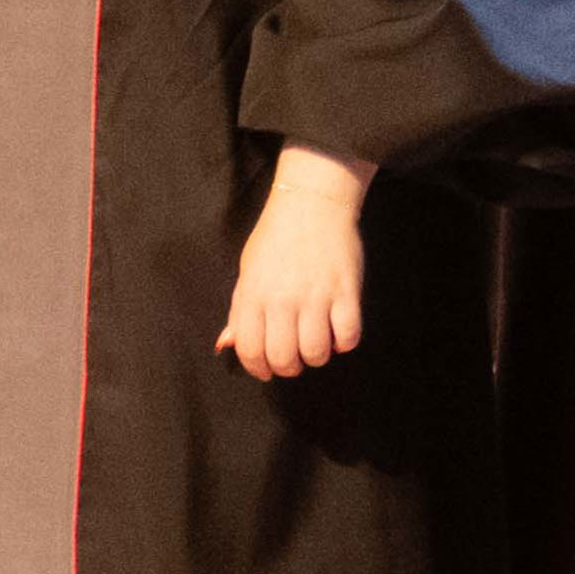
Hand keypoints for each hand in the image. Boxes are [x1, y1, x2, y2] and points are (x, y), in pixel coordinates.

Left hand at [218, 143, 373, 379]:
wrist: (312, 203)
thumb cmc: (275, 237)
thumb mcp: (247, 270)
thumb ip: (238, 311)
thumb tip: (226, 344)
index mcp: (254, 294)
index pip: (250, 350)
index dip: (258, 369)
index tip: (266, 370)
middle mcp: (283, 298)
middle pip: (284, 358)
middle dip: (288, 367)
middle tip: (293, 358)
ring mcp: (316, 295)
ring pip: (316, 353)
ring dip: (316, 356)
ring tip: (316, 343)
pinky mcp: (346, 291)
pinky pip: (348, 336)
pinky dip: (344, 343)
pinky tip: (338, 331)